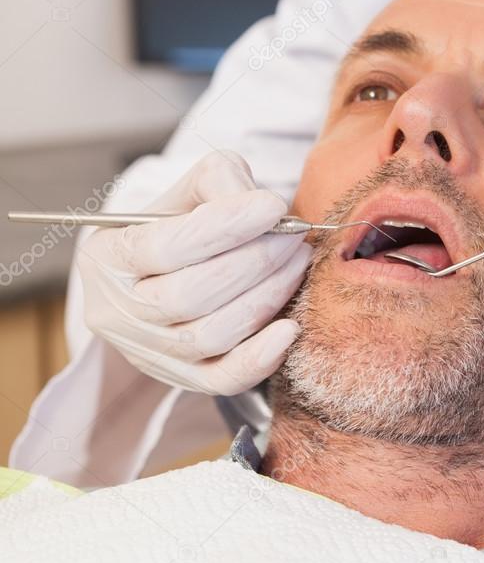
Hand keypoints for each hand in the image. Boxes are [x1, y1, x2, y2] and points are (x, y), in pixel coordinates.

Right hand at [78, 150, 311, 394]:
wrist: (167, 274)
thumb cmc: (182, 225)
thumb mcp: (189, 191)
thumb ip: (219, 182)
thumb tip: (262, 206)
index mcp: (108, 257)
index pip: (163, 246)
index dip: (224, 226)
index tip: (273, 206)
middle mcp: (117, 311)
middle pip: (188, 296)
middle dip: (254, 263)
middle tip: (294, 239)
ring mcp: (148, 351)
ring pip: (209, 336)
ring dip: (266, 297)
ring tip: (297, 263)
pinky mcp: (182, 379)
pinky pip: (222, 380)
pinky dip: (260, 358)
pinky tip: (291, 327)